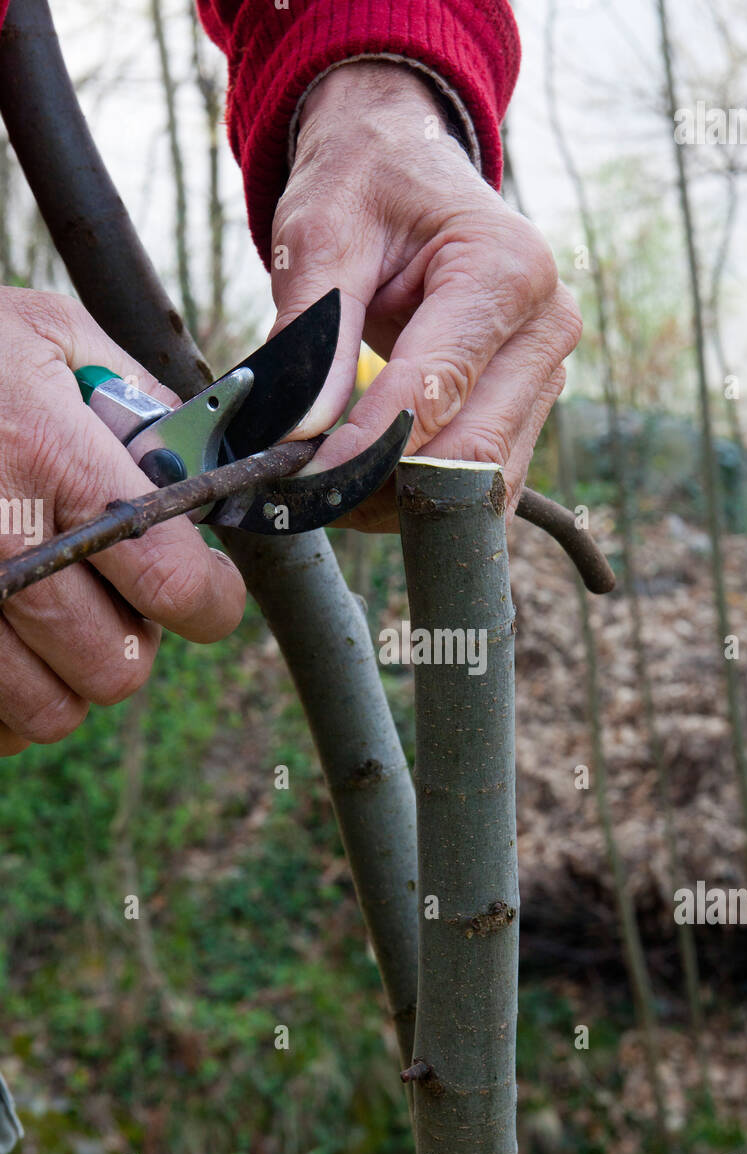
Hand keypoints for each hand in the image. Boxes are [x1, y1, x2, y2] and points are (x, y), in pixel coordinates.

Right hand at [0, 289, 245, 755]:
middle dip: (136, 640)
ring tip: (58, 623)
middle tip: (120, 600)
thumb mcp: (49, 333)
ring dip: (69, 678)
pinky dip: (8, 706)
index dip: (211, 603)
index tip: (211, 595)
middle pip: (114, 666)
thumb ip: (138, 401)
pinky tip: (9, 651)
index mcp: (47, 457)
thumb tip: (206, 465)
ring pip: (48, 711)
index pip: (171, 579)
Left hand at [269, 61, 580, 531]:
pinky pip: (487, 482)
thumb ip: (315, 331)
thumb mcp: (321, 233)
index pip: (439, 386)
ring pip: (487, 480)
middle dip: (390, 485)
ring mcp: (546, 371)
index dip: (370, 445)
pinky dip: (428, 500)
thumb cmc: (364, 188)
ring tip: (333, 494)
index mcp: (507, 268)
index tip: (308, 478)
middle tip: (311, 497)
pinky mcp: (531, 406)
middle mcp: (546, 324)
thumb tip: (304, 431)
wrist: (405, 167)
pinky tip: (370, 489)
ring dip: (407, 504)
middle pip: (475, 448)